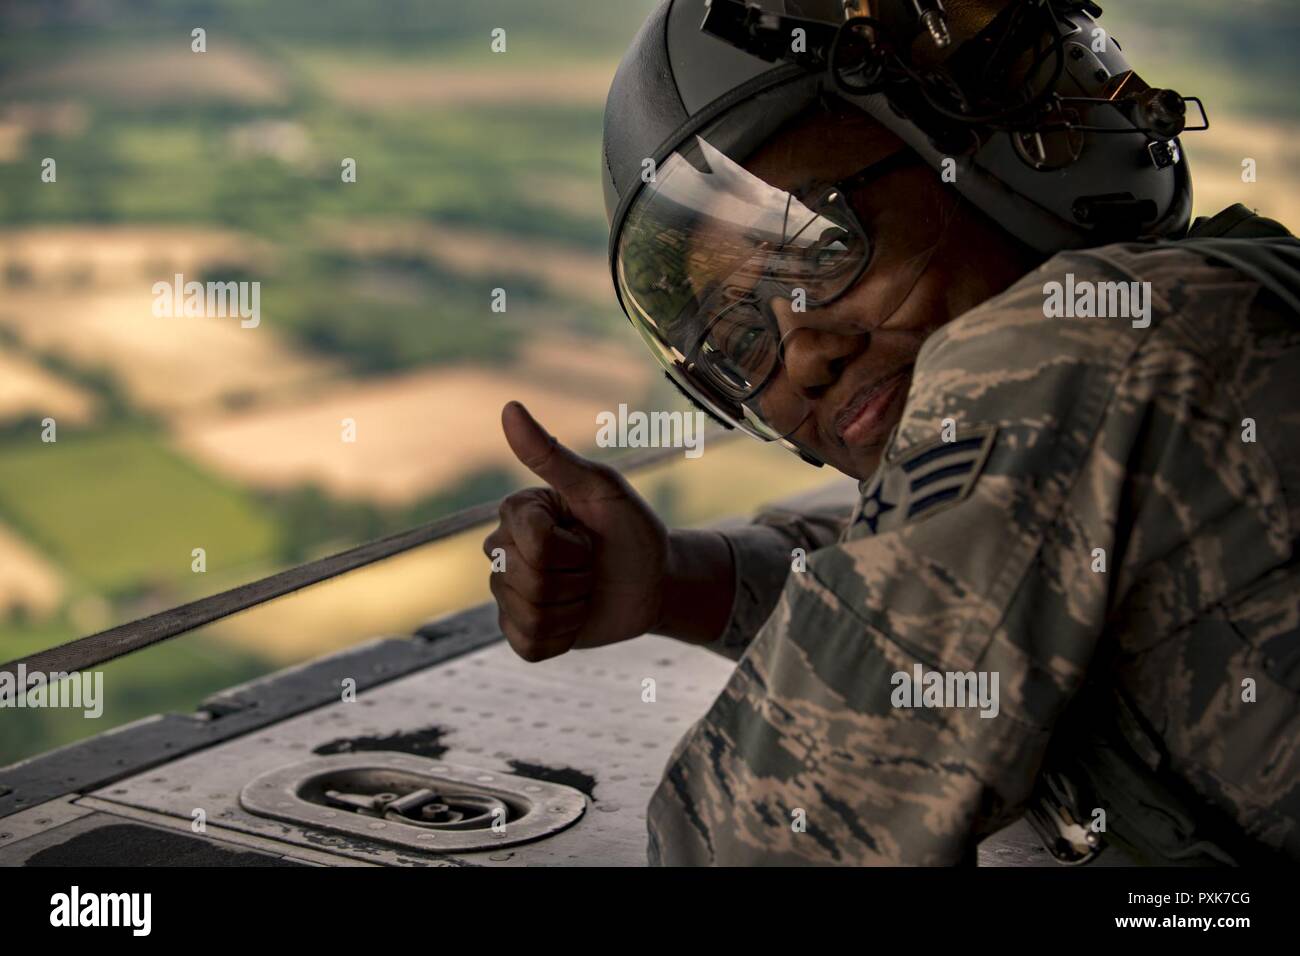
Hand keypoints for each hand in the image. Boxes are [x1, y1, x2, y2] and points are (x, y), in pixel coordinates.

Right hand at [484, 402, 670, 660]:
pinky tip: (576, 618)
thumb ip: (551, 454)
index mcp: (516, 512)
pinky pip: (530, 645)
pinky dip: (564, 636)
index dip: (573, 548)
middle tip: (592, 565)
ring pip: (530, 615)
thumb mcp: (600, 488)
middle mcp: (501, 550)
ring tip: (586, 589)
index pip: (533, 542)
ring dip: (574, 607)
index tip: (589, 535)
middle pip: (529, 580)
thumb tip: (509, 407)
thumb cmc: (630, 528)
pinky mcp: (521, 631)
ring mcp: (507, 593)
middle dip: (577, 578)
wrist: (654, 581)